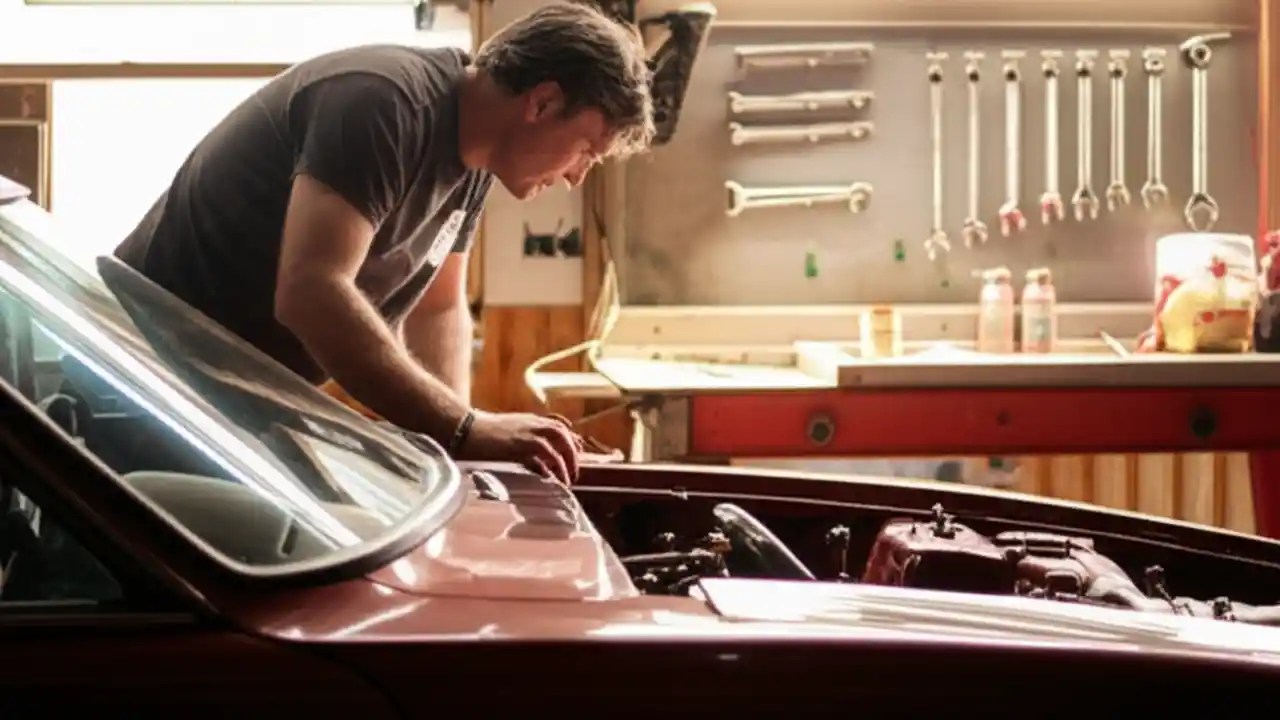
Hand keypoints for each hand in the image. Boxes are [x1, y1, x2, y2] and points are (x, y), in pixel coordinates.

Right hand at [457, 410, 583, 483]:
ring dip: (565, 462)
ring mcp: (526, 433)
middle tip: (574, 472)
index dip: (570, 439)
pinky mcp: (519, 446)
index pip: (558, 425)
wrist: (464, 430)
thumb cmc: (481, 434)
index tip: (577, 454)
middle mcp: (531, 424)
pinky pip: (542, 457)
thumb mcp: (508, 432)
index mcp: (529, 420)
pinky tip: (552, 481)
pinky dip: (550, 469)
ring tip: (568, 481)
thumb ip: (523, 439)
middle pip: (561, 433)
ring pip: (556, 444)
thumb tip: (536, 456)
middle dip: (572, 452)